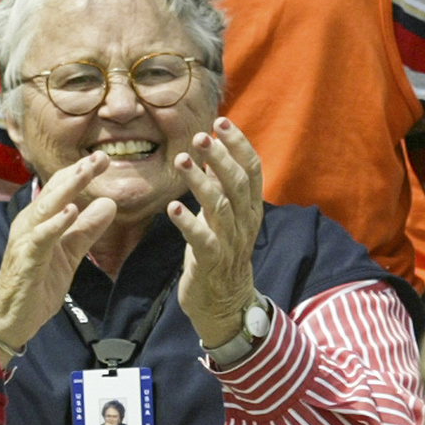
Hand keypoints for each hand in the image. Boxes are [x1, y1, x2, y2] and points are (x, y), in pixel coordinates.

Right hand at [0, 152, 116, 353]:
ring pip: (46, 208)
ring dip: (68, 189)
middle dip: (77, 173)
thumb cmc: (36, 284)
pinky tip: (70, 211)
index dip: (80, 172)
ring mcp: (25, 241)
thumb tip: (109, 204)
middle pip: (54, 192)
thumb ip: (87, 230)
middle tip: (100, 156)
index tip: (103, 158)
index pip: (60, 190)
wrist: (11, 320)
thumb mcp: (70, 254)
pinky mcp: (26, 260)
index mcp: (39, 221)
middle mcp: (29, 224)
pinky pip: (41, 238)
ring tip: (87, 173)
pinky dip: (55, 223)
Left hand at [169, 118, 264, 348]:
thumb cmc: (221, 250)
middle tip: (201, 136)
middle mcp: (244, 221)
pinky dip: (188, 223)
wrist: (225, 303)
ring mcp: (230, 242)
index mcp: (250, 207)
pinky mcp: (211, 263)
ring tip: (183, 160)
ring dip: (200, 182)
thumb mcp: (224, 214)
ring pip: (220, 207)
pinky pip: (202, 240)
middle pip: (237, 183)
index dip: (238, 144)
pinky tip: (172, 207)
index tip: (221, 121)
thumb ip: (219, 184)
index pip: (252, 169)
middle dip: (219, 157)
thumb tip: (207, 147)